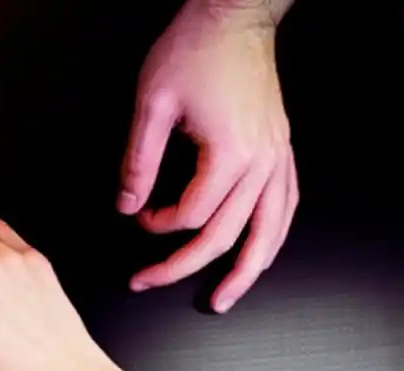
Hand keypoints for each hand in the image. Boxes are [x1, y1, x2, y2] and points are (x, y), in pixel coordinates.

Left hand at [118, 1, 297, 312]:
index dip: (158, 226)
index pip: (191, 214)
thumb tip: (127, 205)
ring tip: (223, 299)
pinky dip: (272, 238)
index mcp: (231, 151)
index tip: (138, 221)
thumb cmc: (194, 52)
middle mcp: (262, 160)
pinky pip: (286, 206)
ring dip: (246, 271)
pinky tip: (259, 254)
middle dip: (183, 267)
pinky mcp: (282, 150)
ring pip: (270, 231)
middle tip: (149, 283)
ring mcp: (278, 157)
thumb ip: (138, 161)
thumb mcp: (150, 105)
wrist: (233, 18)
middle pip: (226, 235)